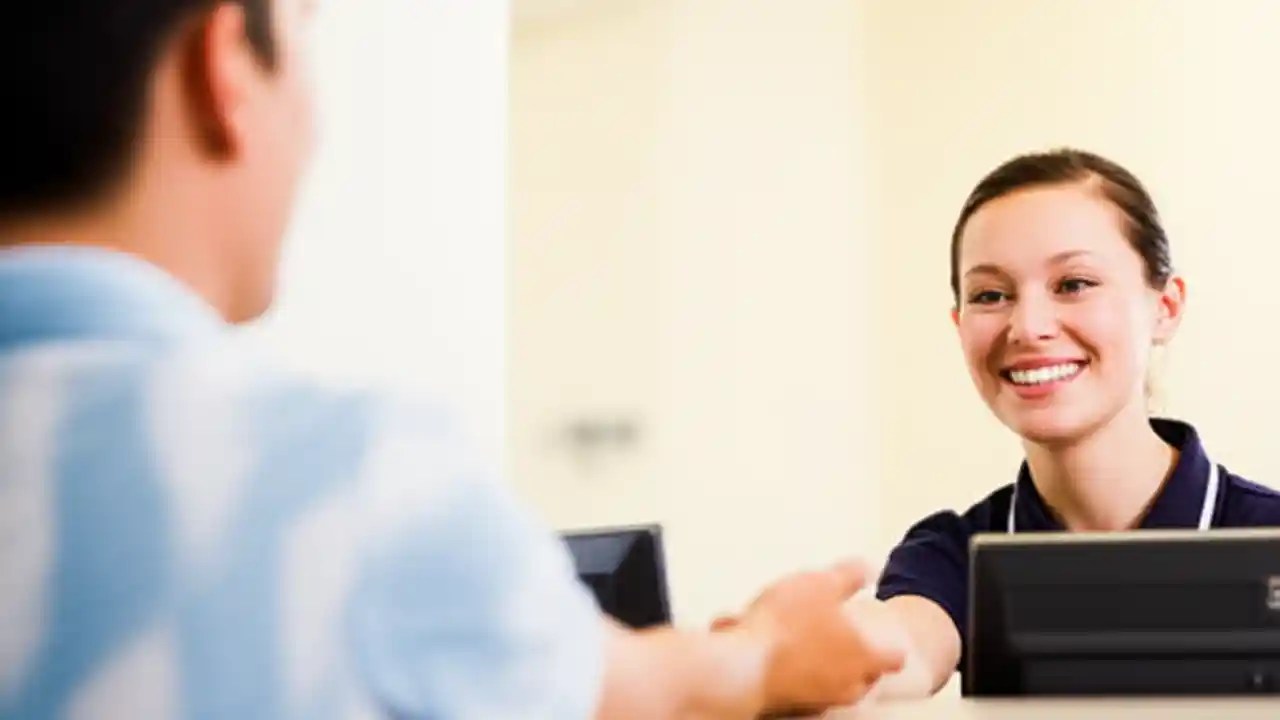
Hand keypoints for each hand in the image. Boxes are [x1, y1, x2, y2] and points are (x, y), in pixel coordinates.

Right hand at [733, 561, 905, 713]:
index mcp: (863, 657)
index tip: (885, 639)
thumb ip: (848, 576)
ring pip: (836, 687)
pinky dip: (803, 678)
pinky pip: (807, 692)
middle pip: (866, 677)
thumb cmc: (785, 626)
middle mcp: (846, 684)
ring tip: (812, 648)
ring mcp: (820, 700)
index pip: (894, 658)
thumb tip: (868, 567)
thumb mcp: (820, 585)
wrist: (743, 667)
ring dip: (829, 669)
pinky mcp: (792, 707)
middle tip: (844, 639)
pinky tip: (785, 660)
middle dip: (859, 660)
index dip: (891, 647)